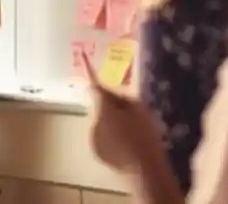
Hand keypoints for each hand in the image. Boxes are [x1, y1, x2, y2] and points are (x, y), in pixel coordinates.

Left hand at [82, 53, 162, 170]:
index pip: (95, 86)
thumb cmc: (145, 137)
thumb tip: (114, 94)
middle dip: (112, 105)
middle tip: (132, 112)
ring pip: (103, 122)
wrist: (144, 171)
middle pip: (101, 106)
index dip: (91, 72)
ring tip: (133, 133)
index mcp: (104, 109)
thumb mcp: (141, 111)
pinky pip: (104, 137)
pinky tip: (127, 145)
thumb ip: (124, 98)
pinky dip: (112, 138)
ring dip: (112, 123)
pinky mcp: (97, 151)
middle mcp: (94, 122)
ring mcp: (94, 138)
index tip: (82, 57)